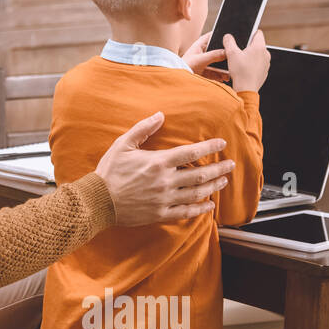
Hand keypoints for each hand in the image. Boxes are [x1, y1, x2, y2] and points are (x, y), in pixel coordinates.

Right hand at [94, 111, 234, 225]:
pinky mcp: (160, 214)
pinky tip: (209, 205)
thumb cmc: (108, 172)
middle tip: (231, 164)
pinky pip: (186, 212)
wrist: (97, 201)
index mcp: (158, 162)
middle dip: (219, 168)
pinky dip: (200, 209)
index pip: (191, 152)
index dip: (209, 147)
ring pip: (197, 193)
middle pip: (200, 174)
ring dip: (214, 186)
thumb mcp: (122, 144)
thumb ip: (143, 129)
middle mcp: (165, 181)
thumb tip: (160, 115)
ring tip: (223, 180)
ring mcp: (165, 199)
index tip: (222, 144)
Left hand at [182, 30, 229, 82]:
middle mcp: (202, 52)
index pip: (211, 36)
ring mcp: (204, 62)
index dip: (220, 35)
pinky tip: (224, 78)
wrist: (178, 81)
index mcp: (199, 45)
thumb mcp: (200, 60)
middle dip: (225, 56)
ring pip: (217, 63)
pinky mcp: (204, 71)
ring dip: (224, 68)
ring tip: (229, 73)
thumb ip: (214, 55)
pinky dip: (220, 75)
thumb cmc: (184, 67)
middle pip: (217, 51)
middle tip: (233, 58)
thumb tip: (227, 52)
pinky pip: (215, 72)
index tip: (230, 37)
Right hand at [225, 29, 270, 93]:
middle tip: (238, 51)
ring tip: (240, 62)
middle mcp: (266, 54)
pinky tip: (244, 69)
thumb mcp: (231, 54)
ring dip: (250, 56)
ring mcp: (266, 63)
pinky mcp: (264, 71)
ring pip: (258, 55)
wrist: (246, 89)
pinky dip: (252, 64)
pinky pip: (258, 64)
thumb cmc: (241, 72)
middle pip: (257, 44)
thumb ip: (229, 42)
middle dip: (248, 46)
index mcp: (259, 46)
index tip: (244, 36)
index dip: (250, 32)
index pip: (258, 33)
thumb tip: (228, 36)